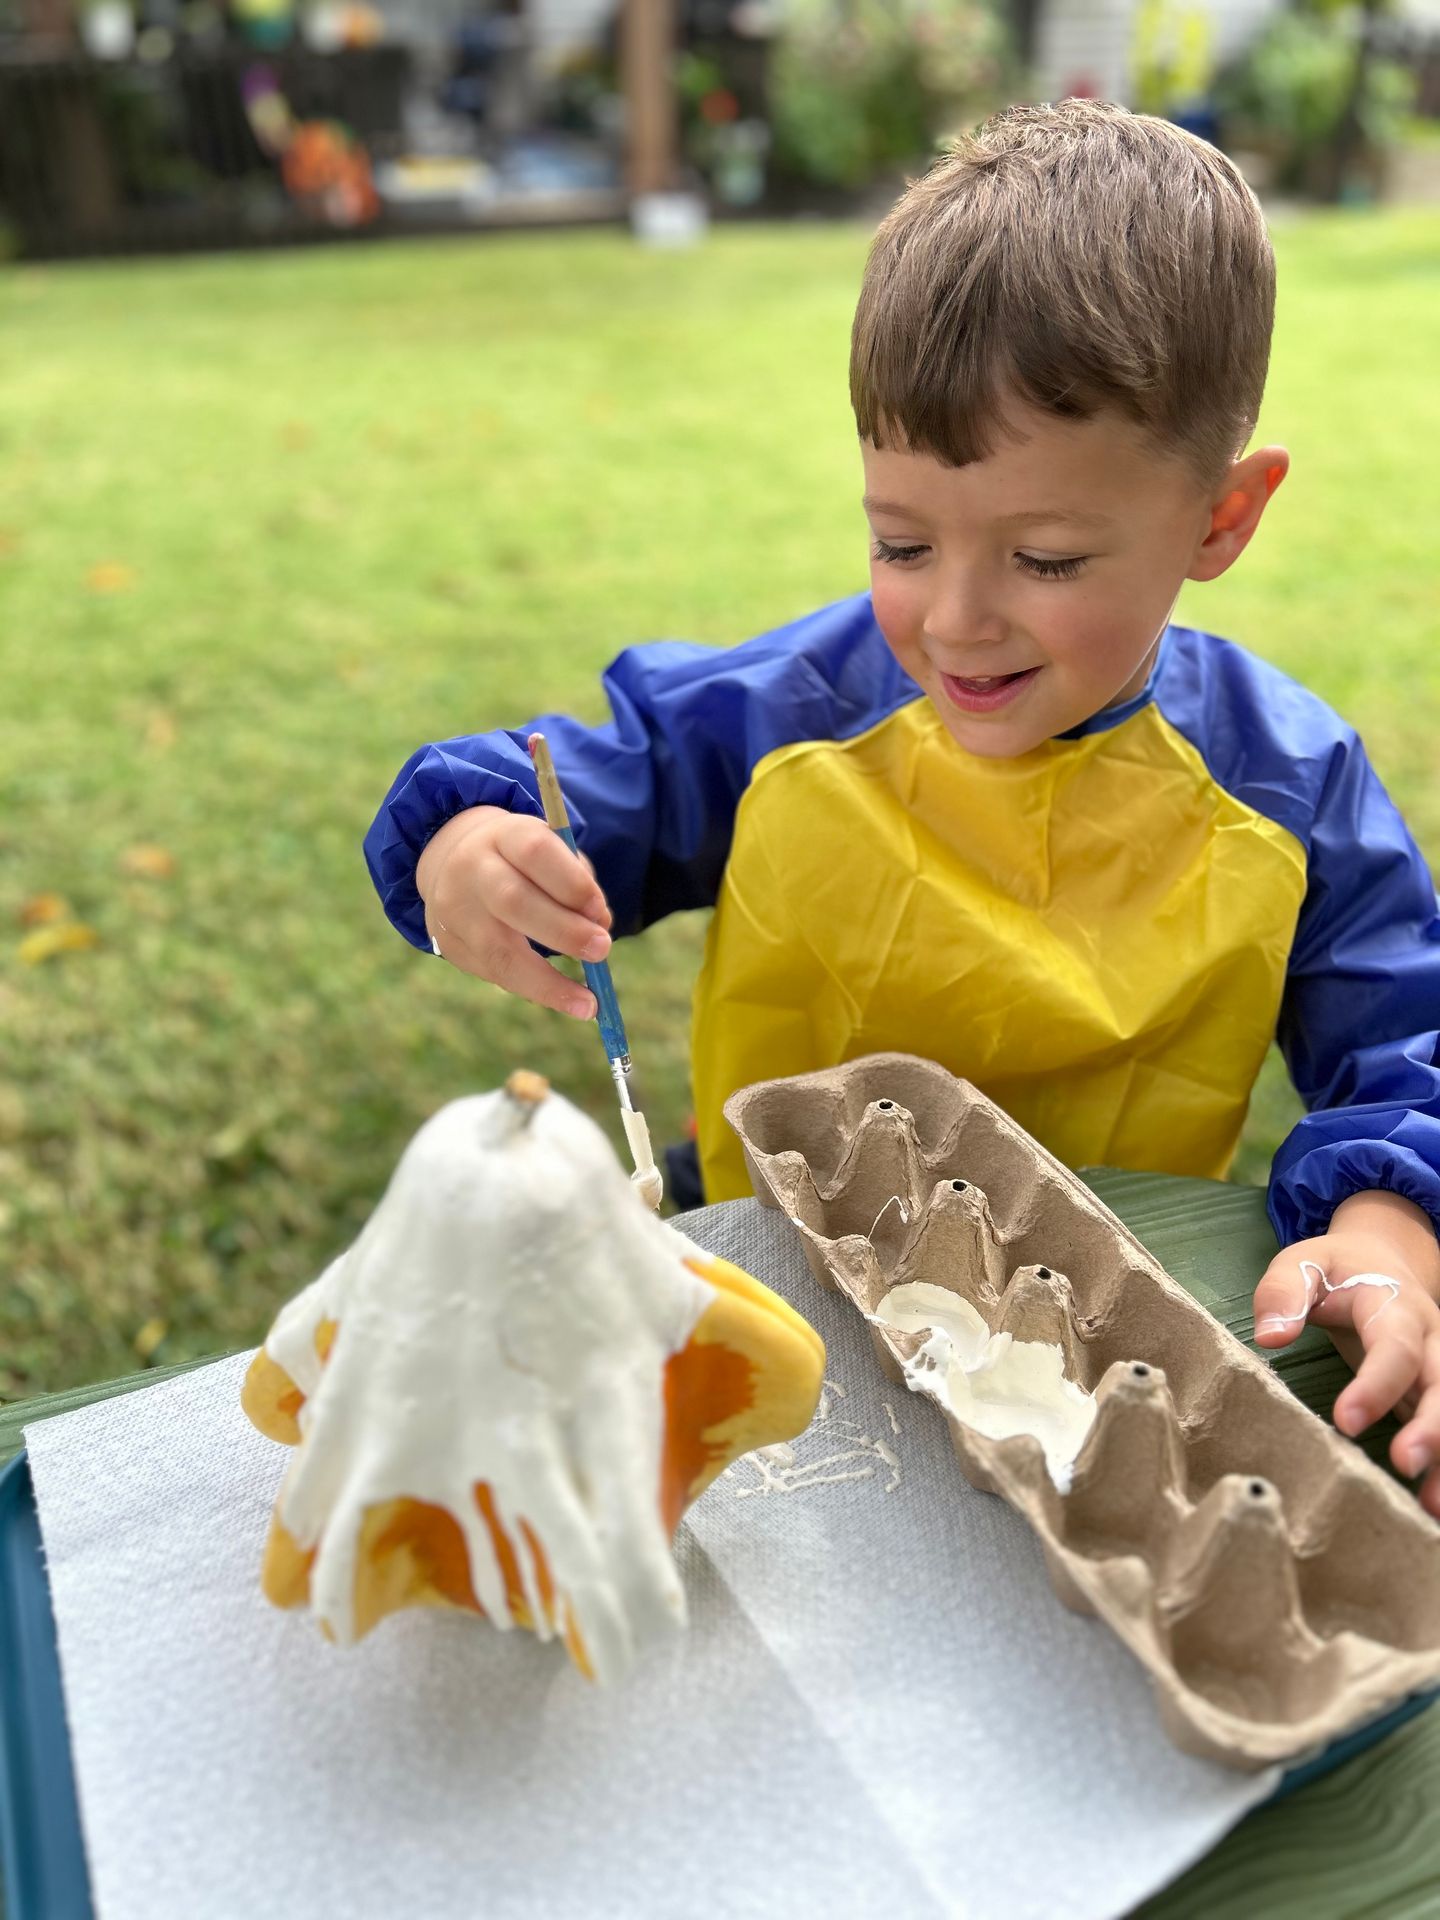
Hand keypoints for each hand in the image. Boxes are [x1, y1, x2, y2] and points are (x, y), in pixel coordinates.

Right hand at [416, 805, 612, 1019]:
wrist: (454, 860)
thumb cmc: (523, 861)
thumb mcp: (551, 854)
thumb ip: (578, 886)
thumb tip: (599, 928)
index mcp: (504, 835)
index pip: (536, 852)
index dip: (572, 884)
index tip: (600, 912)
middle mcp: (471, 869)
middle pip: (513, 901)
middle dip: (564, 931)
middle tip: (602, 950)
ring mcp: (454, 909)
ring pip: (497, 951)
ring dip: (548, 982)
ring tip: (587, 1004)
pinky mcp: (448, 944)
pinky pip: (492, 974)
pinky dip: (532, 989)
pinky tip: (561, 998)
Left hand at [1253, 1191, 1439, 1518]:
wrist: (1382, 1260)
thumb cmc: (1336, 1269)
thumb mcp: (1303, 1262)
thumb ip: (1282, 1294)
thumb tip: (1270, 1337)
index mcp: (1397, 1306)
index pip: (1396, 1346)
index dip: (1377, 1384)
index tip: (1346, 1420)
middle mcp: (1431, 1339)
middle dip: (1433, 1426)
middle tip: (1404, 1463)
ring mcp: (1437, 1368)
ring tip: (1430, 1506)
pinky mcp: (1432, 1394)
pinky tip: (1431, 1503)